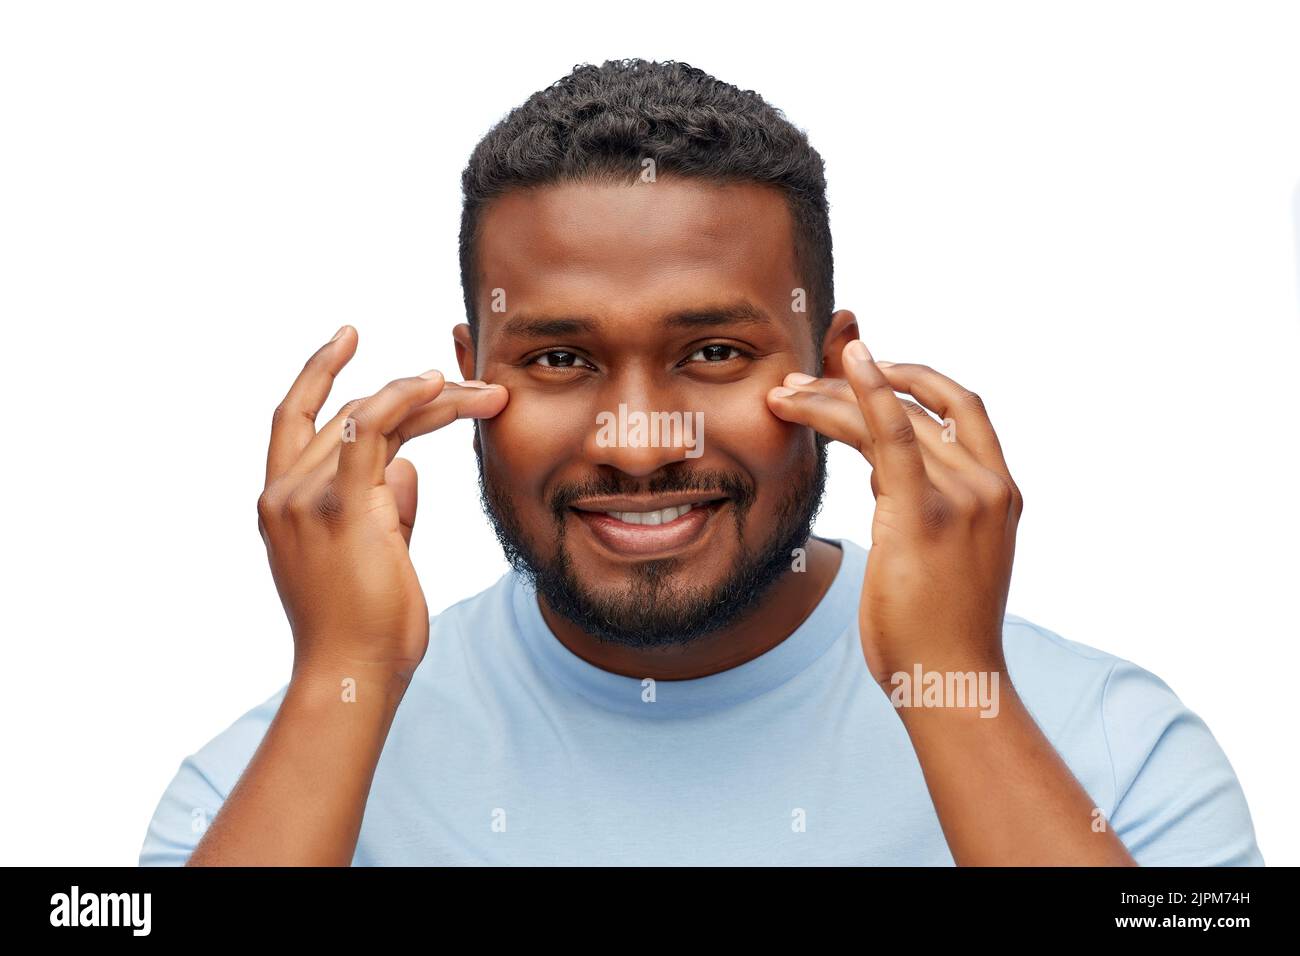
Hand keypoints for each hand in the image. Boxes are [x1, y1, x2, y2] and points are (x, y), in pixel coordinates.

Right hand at [258, 325, 507, 681]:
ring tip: (479, 391)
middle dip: (411, 391)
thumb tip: (407, 468)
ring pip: (367, 416)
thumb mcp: (375, 557)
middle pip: (347, 413)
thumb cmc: (366, 629)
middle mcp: (282, 493)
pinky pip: (370, 431)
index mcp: (282, 503)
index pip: (300, 419)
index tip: (349, 338)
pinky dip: (403, 399)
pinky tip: (436, 385)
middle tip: (465, 379)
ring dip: (428, 396)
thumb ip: (388, 508)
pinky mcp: (339, 507)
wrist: (352, 675)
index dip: (321, 374)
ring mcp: (304, 498)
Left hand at [766, 340, 1021, 687]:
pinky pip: (894, 435)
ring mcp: (964, 495)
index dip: (913, 379)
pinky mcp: (926, 512)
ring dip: (834, 397)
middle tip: (802, 380)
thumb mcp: (934, 553)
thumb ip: (915, 500)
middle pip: (919, 408)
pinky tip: (846, 362)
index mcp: (999, 492)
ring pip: (893, 420)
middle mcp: (989, 484)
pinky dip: (870, 391)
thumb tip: (879, 466)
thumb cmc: (935, 630)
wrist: (951, 680)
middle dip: (857, 384)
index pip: (957, 411)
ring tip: (786, 394)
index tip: (863, 365)